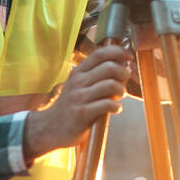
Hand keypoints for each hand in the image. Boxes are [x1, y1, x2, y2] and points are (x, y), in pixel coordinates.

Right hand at [23, 44, 132, 160]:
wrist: (51, 127)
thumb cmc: (70, 106)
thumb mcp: (78, 85)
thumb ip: (96, 75)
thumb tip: (122, 66)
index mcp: (78, 72)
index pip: (99, 54)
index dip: (117, 52)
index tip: (128, 56)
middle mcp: (78, 82)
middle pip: (109, 67)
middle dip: (123, 73)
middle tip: (124, 82)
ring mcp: (79, 97)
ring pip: (110, 84)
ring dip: (122, 90)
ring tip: (120, 96)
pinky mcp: (82, 113)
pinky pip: (107, 104)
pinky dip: (117, 106)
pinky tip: (116, 109)